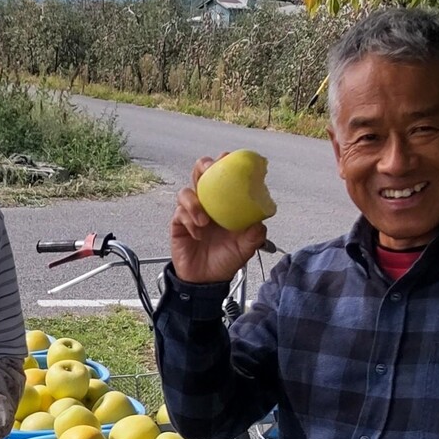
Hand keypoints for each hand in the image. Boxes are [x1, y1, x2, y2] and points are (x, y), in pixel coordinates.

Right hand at [170, 152, 268, 284]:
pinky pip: (180, 214)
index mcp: (225, 203)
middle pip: (199, 174)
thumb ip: (254, 234)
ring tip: (205, 221)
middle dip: (203, 168)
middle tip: (208, 172)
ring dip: (194, 203)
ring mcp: (191, 212)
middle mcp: (207, 203)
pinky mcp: (178, 224)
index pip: (223, 177)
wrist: (206, 281)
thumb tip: (260, 221)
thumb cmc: (226, 259)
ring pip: (186, 192)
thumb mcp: (246, 248)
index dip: (224, 164)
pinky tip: (198, 234)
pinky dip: (189, 221)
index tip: (227, 157)